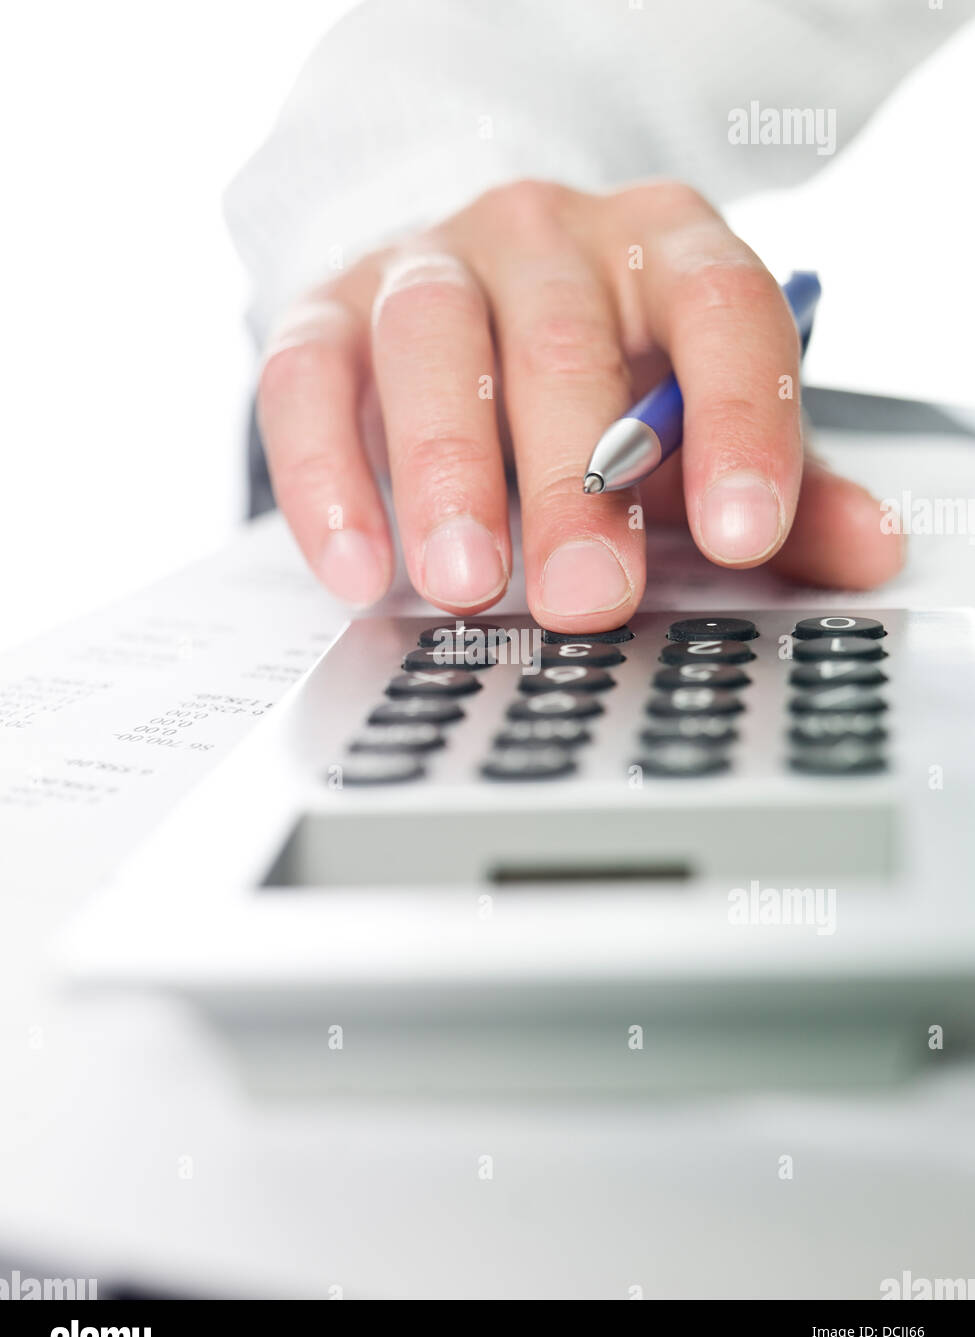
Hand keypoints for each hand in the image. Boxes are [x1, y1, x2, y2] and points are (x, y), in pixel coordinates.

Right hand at [258, 180, 902, 631]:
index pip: (724, 311)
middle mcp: (547, 237)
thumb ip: (779, 484)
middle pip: (566, 343)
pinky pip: (306, 378)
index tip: (743, 539)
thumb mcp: (697, 423)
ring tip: (464, 584)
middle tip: (585, 598)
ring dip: (447, 473)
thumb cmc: (601, 376)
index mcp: (664, 247)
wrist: (470, 307)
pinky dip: (327, 476)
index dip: (738, 422)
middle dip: (576, 485)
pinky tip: (357, 570)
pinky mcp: (329, 311)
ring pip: (432, 345)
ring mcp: (430, 264)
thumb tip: (865, 548)